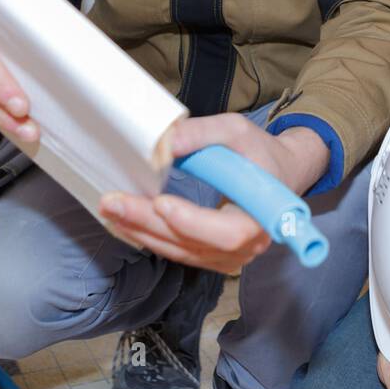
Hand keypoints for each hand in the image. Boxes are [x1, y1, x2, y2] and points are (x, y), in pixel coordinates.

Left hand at [98, 115, 328, 273]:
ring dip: (141, 232)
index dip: (192, 222)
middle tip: (113, 203)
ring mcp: (230, 257)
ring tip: (110, 210)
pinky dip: (149, 237)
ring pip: (179, 252)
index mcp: (262, 218)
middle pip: (193, 245)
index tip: (161, 203)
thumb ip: (202, 133)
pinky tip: (125, 222)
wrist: (279, 173)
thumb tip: (164, 141)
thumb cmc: (260, 152)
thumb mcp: (237, 131)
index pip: (227, 232)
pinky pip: (178, 251)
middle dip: (149, 224)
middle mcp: (247, 247)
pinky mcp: (213, 256)